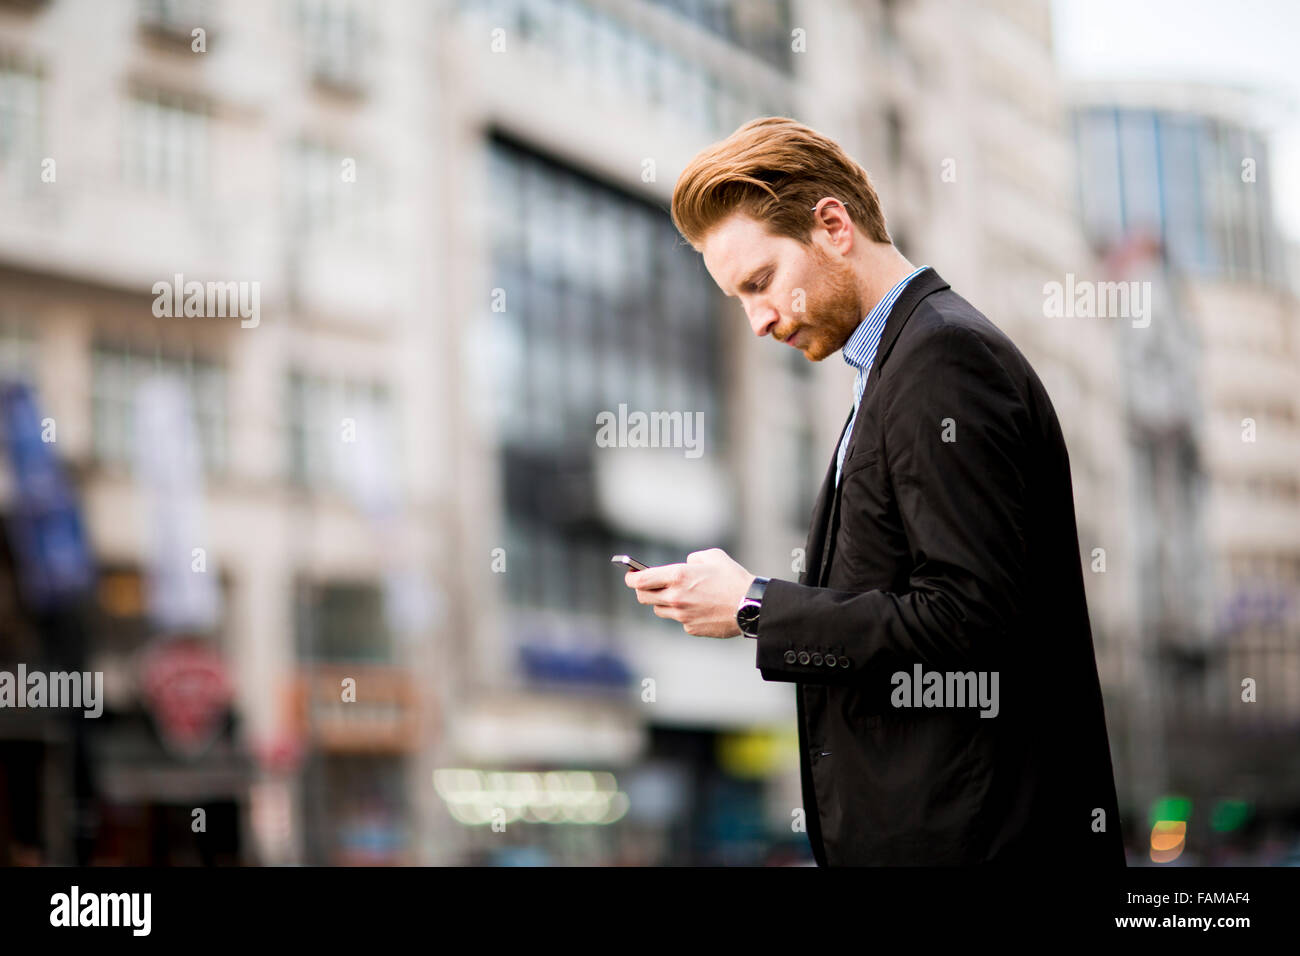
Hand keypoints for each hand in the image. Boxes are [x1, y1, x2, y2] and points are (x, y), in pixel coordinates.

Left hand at [624, 548, 753, 637]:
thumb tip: (686, 564)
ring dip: (662, 602)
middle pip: (643, 597)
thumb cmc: (733, 578)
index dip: (631, 577)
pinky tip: (699, 607)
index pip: (640, 580)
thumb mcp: (713, 557)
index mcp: (678, 576)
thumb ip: (693, 559)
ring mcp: (682, 616)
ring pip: (659, 610)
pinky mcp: (691, 628)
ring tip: (678, 595)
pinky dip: (683, 614)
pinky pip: (679, 620)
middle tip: (648, 585)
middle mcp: (675, 597)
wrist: (751, 606)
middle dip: (642, 590)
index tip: (630, 576)